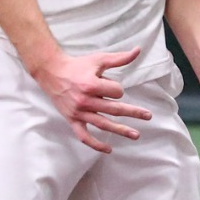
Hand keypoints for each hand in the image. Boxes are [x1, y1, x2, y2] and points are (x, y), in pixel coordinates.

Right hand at [31, 46, 151, 152]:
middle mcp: (85, 101)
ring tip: (136, 135)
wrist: (52, 72)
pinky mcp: (72, 120)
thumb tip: (138, 50)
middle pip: (114, 109)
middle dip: (133, 112)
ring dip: (121, 130)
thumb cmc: (77, 65)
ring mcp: (79, 112)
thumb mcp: (98, 60)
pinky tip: (108, 149)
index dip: (117, 88)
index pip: (116, 92)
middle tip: (148, 116)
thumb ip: (120, 58)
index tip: (112, 86)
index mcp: (91, 85)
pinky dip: (96, 144)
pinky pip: (84, 136)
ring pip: (103, 124)